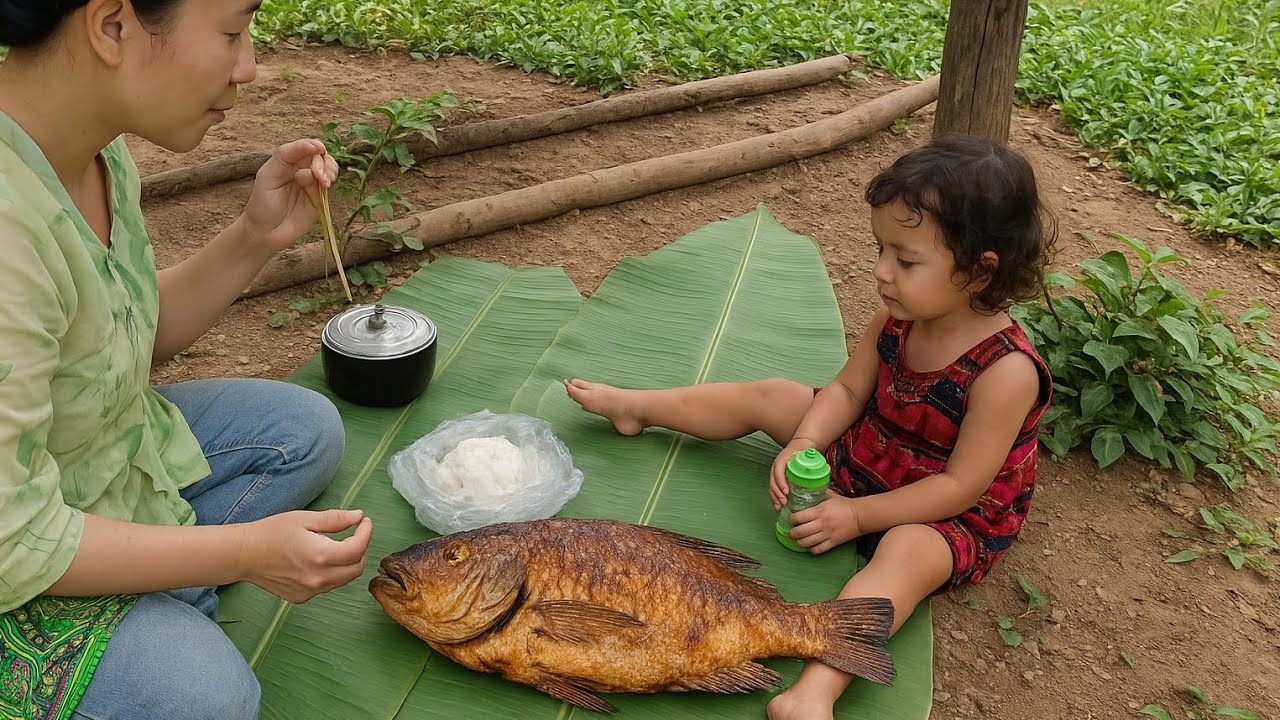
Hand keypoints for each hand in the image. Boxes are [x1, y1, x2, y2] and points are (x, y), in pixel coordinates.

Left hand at [241, 139, 339, 254]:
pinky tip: (324, 188)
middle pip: (321, 157)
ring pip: (330, 169)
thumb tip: (314, 146)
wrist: (265, 233)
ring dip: (330, 172)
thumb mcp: (268, 174)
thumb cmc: (262, 203)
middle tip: (318, 176)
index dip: (313, 146)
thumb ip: (286, 155)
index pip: (305, 147)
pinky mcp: (320, 199)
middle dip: (322, 163)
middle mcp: (301, 170)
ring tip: (324, 183)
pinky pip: (330, 185)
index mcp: (287, 162)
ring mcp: (312, 184)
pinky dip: (330, 183)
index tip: (318, 149)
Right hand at [242, 508, 372, 603]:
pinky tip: (317, 561)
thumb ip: (335, 519)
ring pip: (343, 579)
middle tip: (353, 535)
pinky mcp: (301, 597)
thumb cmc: (271, 533)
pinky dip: (331, 574)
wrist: (243, 555)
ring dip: (347, 563)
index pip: (358, 548)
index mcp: (320, 556)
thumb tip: (358, 516)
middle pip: (356, 568)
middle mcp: (318, 578)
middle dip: (360, 550)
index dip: (366, 533)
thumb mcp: (305, 519)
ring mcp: (309, 591)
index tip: (364, 522)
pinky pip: (326, 587)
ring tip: (335, 546)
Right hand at [770, 439, 817, 510]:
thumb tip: (824, 472)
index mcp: (783, 459)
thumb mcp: (809, 455)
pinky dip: (775, 497)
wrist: (801, 445)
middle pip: (773, 480)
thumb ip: (814, 463)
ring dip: (775, 497)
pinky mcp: (777, 477)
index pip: (778, 470)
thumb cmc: (805, 451)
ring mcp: (776, 471)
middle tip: (784, 502)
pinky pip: (774, 488)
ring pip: (772, 486)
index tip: (786, 492)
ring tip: (780, 507)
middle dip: (777, 493)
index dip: (781, 482)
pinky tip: (778, 506)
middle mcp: (777, 465)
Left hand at [787, 490, 862, 554]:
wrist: (860, 516)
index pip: (799, 517)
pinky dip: (812, 549)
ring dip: (799, 542)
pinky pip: (818, 549)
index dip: (792, 519)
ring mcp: (827, 534)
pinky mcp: (833, 542)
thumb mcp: (830, 496)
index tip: (791, 519)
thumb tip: (807, 489)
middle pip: (800, 532)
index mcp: (820, 511)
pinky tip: (810, 546)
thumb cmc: (844, 505)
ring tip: (798, 540)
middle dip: (792, 533)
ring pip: (807, 542)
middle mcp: (822, 523)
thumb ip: (818, 494)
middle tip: (791, 532)